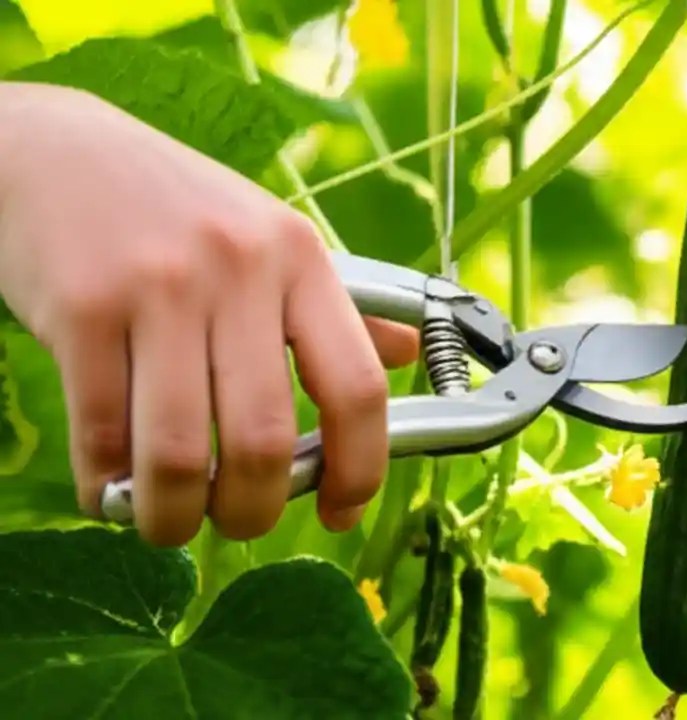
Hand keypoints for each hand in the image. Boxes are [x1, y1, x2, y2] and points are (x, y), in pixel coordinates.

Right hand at [0, 82, 419, 546]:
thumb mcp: (271, 238)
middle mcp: (240, 270)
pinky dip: (107, 487)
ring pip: (182, 454)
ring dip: (176, 516)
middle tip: (237, 520)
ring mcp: (158, 288)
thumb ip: (337, 308)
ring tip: (171, 520)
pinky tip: (110, 489)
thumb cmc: (175, 209)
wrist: (52, 151)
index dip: (359, 470)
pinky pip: (103, 434)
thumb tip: (406, 357)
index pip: (358, 387)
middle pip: (264, 440)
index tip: (338, 511)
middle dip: (253, 511)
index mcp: (301, 258)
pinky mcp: (81, 308)